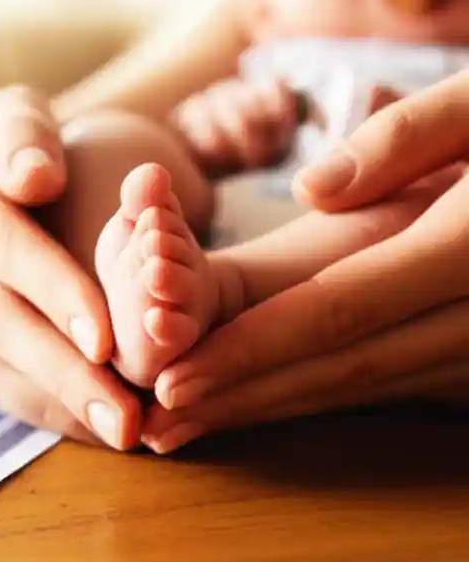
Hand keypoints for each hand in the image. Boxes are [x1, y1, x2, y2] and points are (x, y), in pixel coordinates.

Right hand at [0, 85, 140, 448]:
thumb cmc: (13, 145)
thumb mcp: (21, 113)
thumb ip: (28, 134)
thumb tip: (31, 180)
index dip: (54, 290)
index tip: (108, 339)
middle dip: (60, 368)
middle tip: (125, 416)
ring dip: (50, 400)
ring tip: (118, 430)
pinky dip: (31, 405)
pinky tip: (84, 421)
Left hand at [142, 70, 468, 452]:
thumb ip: (405, 135)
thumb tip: (314, 188)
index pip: (339, 311)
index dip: (251, 351)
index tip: (174, 377)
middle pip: (343, 367)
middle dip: (243, 399)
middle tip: (156, 424)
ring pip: (366, 386)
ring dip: (273, 410)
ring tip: (190, 426)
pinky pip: (394, 381)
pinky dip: (322, 396)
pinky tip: (264, 404)